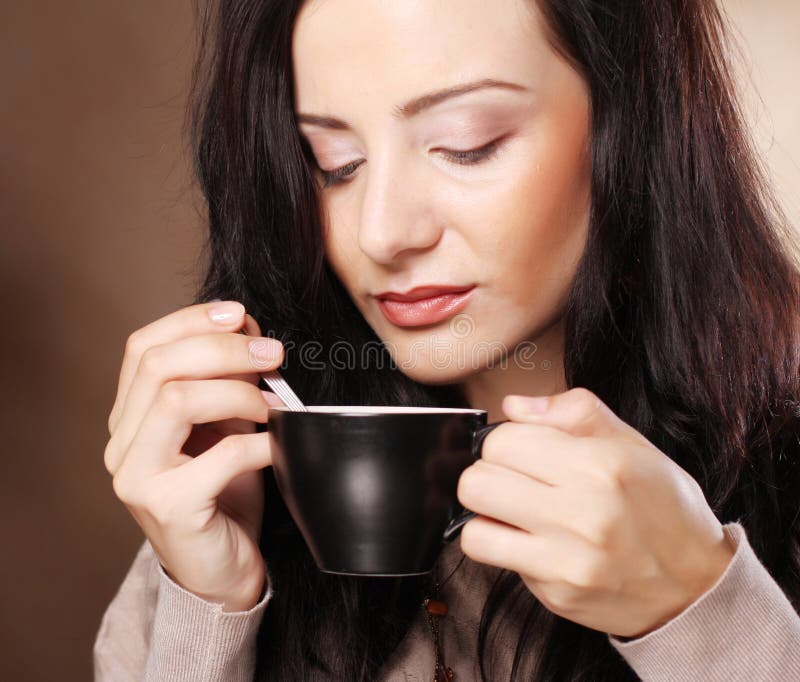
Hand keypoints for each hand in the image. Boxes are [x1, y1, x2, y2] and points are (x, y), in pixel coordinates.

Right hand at [104, 301, 285, 610]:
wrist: (220, 571)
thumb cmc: (223, 494)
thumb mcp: (225, 427)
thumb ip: (228, 383)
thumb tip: (251, 333)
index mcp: (130, 418)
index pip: (141, 348)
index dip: (190, 321)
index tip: (240, 313)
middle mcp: (121, 445)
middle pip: (158, 366)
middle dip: (223, 349)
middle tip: (272, 354)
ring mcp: (138, 478)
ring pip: (176, 401)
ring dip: (238, 391)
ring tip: (273, 404)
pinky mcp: (169, 509)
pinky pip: (221, 455)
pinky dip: (261, 441)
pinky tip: (281, 442)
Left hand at [457, 387, 734, 637]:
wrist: (697, 587)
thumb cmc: (664, 510)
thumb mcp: (634, 445)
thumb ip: (574, 413)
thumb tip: (514, 406)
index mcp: (601, 465)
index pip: (502, 441)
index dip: (504, 441)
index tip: (520, 451)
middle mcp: (583, 513)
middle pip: (477, 481)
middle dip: (487, 475)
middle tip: (512, 481)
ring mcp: (568, 559)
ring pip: (473, 527)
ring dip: (484, 515)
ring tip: (510, 511)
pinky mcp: (557, 594)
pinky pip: (495, 561)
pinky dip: (500, 546)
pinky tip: (526, 539)